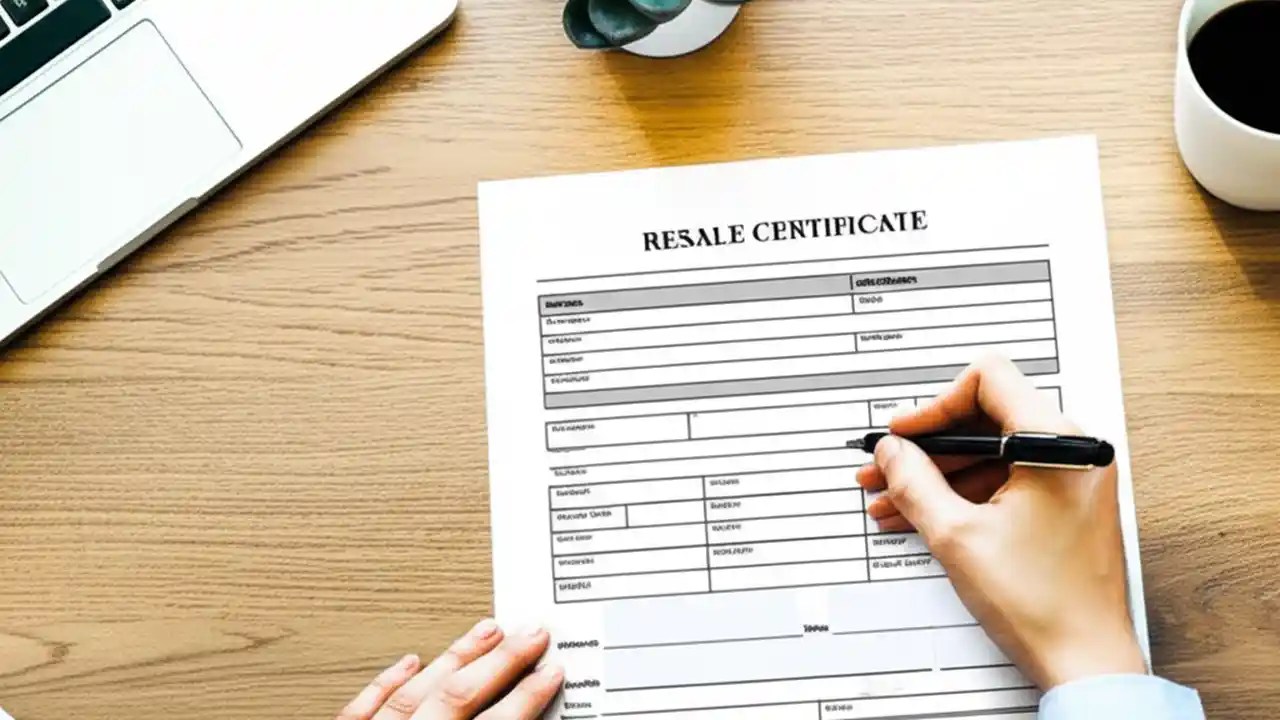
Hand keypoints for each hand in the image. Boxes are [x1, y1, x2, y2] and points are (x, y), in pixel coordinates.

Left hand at [337, 620, 562, 719]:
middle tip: (530, 634)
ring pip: (413, 692)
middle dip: (500, 662)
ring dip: (454, 659)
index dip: (528, 696)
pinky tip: (407, 661)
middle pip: (458, 697)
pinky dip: (387, 682)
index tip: (551, 672)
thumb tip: (532, 719)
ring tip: (484, 631)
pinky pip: (362, 709)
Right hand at [855, 355, 1145, 689]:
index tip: (903, 433)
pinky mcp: (1066, 506)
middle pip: (985, 419)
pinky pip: (1006, 481)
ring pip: (991, 455)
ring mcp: (1073, 481)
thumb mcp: (956, 535)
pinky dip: (963, 494)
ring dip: (938, 475)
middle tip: (886, 464)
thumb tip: (892, 451)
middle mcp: (1075, 453)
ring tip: (893, 497)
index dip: (933, 406)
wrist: (1086, 661)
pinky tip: (923, 514)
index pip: (988, 381)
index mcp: (1060, 445)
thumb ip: (914, 481)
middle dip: (927, 446)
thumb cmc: (1044, 605)